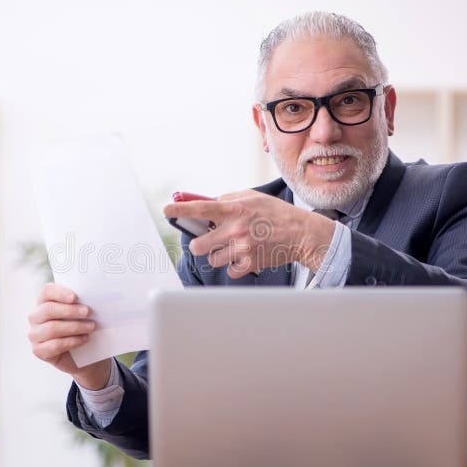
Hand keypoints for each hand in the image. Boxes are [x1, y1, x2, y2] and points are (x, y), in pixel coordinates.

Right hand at [27, 283, 111, 389]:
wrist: (81, 355)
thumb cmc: (80, 327)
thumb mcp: (81, 313)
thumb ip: (81, 303)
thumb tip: (93, 297)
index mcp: (44, 302)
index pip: (46, 292)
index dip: (59, 293)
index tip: (75, 297)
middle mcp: (35, 317)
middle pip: (48, 309)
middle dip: (70, 310)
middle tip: (87, 312)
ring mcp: (35, 334)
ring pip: (52, 328)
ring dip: (75, 327)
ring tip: (91, 327)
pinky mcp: (38, 350)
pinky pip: (54, 345)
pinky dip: (72, 341)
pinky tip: (84, 339)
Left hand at [163, 189, 336, 277]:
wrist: (300, 233)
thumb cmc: (275, 213)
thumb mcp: (252, 197)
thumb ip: (228, 199)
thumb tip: (207, 204)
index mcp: (234, 209)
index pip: (200, 208)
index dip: (180, 210)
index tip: (166, 210)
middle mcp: (235, 229)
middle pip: (198, 245)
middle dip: (200, 245)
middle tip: (207, 242)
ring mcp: (242, 248)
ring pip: (212, 259)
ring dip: (218, 255)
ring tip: (232, 248)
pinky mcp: (249, 263)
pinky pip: (229, 270)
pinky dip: (233, 265)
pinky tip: (244, 256)